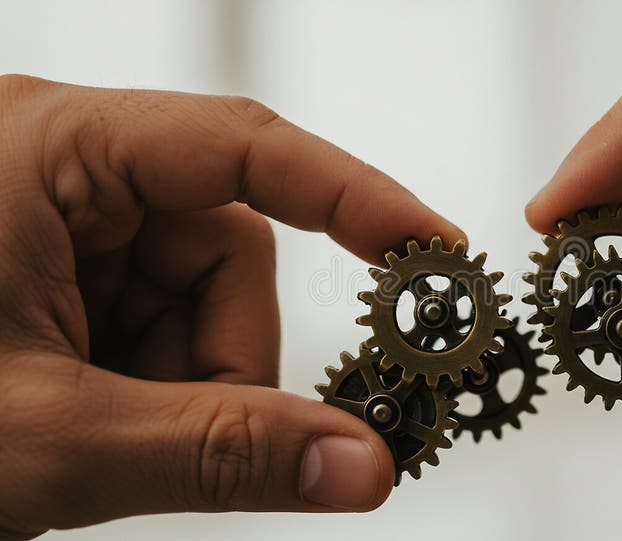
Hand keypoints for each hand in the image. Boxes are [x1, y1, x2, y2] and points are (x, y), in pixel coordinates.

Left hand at [0, 75, 462, 538]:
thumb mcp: (50, 439)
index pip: (244, 148)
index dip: (354, 196)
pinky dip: (156, 380)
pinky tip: (99, 420)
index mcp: (48, 150)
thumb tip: (363, 465)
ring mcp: (56, 216)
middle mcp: (59, 165)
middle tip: (215, 436)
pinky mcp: (54, 266)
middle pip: (226, 243)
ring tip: (113, 439)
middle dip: (230, 354)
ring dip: (190, 378)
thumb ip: (222, 452)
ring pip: (197, 292)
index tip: (432, 248)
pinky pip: (158, 315)